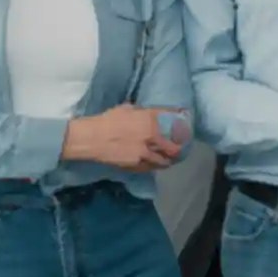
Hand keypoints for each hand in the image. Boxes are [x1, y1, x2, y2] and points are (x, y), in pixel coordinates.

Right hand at [63, 104, 181, 171]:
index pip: (171, 121)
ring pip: (164, 159)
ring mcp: (145, 151)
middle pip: (173, 145)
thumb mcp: (125, 109)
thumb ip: (139, 112)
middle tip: (179, 149)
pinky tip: (156, 165)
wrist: (92, 138)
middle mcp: (151, 134)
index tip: (185, 124)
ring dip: (168, 160)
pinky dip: (155, 166)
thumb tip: (146, 113)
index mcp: (149, 118)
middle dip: (178, 148)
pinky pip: (151, 167)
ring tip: (170, 160)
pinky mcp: (137, 163)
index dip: (181, 122)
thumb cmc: (106, 120)